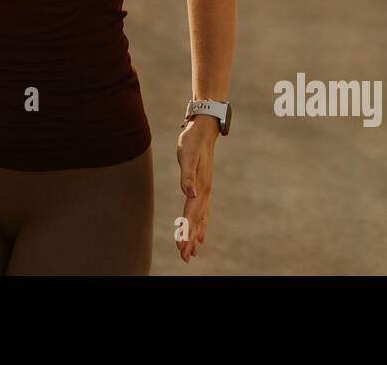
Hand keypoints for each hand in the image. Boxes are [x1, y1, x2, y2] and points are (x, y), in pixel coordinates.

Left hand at [175, 115, 218, 261]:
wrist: (204, 128)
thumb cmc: (192, 141)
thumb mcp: (186, 155)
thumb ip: (187, 176)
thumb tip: (189, 194)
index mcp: (200, 187)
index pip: (191, 214)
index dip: (186, 232)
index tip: (181, 248)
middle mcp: (204, 191)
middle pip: (196, 220)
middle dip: (190, 239)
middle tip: (185, 258)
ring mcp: (205, 190)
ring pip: (200, 218)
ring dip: (195, 235)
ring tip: (191, 252)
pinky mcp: (203, 187)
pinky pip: (203, 211)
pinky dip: (200, 224)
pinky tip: (199, 234)